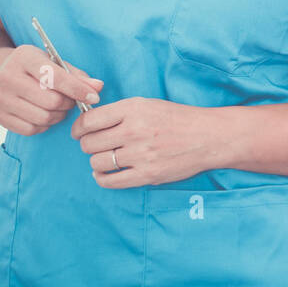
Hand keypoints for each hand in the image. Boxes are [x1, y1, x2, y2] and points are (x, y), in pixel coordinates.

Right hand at [0, 45, 103, 135]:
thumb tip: (98, 86)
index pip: (55, 77)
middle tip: (71, 100)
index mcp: (25, 58)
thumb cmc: (33, 68)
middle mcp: (9, 77)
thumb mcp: (53, 63)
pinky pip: (31, 129)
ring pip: (43, 117)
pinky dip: (44, 125)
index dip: (78, 90)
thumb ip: (77, 75)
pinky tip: (44, 114)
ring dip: (58, 116)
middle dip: (68, 104)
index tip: (94, 97)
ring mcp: (1, 98)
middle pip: (51, 101)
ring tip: (58, 107)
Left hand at [71, 97, 214, 188]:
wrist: (208, 136)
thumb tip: (88, 123)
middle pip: (90, 143)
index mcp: (133, 109)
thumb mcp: (148, 105)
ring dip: (97, 162)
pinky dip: (102, 178)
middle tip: (97, 145)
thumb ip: (120, 112)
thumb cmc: (177, 119)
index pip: (89, 121)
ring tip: (106, 158)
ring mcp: (140, 154)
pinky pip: (111, 181)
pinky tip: (105, 174)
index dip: (79, 128)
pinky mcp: (147, 175)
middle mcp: (134, 131)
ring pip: (97, 162)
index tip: (80, 133)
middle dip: (89, 145)